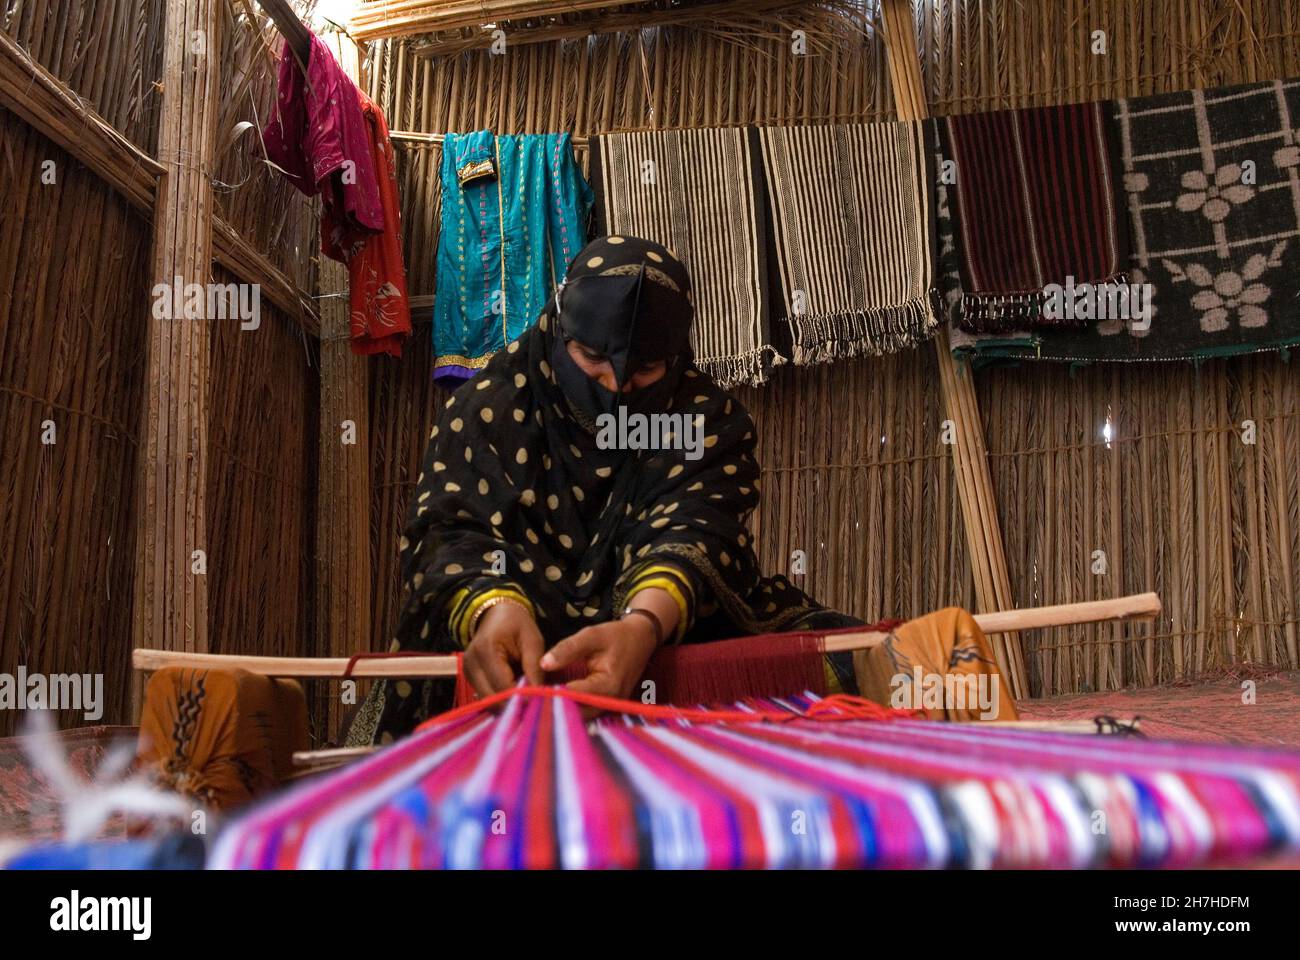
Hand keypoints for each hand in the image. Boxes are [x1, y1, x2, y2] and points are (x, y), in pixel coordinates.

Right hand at [463, 600, 543, 696]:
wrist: (497, 614)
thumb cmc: (517, 625)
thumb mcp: (532, 641)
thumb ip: (535, 667)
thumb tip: (539, 695)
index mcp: (486, 650)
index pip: (503, 686)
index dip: (522, 698)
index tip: (540, 701)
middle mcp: (471, 663)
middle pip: (491, 699)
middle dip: (513, 705)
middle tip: (534, 704)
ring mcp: (467, 672)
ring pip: (487, 702)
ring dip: (507, 703)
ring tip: (525, 696)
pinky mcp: (469, 678)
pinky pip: (486, 696)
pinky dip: (501, 698)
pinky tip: (515, 692)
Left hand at [540, 617, 659, 711]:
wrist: (640, 639)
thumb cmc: (616, 636)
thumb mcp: (591, 635)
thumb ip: (567, 649)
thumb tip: (543, 664)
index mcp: (608, 685)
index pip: (574, 696)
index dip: (551, 694)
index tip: (529, 691)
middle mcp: (611, 701)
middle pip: (576, 712)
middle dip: (552, 706)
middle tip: (527, 699)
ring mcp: (610, 706)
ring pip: (580, 716)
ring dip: (559, 709)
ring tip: (535, 700)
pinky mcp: (607, 706)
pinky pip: (585, 711)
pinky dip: (568, 707)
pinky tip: (550, 699)